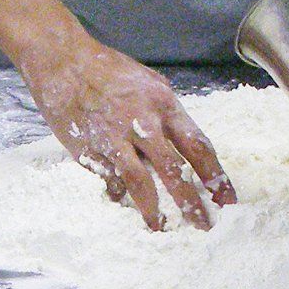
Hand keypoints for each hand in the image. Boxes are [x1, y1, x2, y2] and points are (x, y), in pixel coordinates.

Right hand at [19, 35, 235, 230]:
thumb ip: (165, 115)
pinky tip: (123, 202)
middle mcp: (142, 121)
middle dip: (192, 202)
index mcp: (163, 104)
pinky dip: (119, 193)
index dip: (215, 176)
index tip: (226, 199)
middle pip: (174, 169)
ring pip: (140, 181)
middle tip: (205, 225)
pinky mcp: (88, 150)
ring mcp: (114, 138)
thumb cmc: (106, 69)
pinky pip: (109, 179)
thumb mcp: (148, 83)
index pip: (198, 146)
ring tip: (161, 227)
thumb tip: (180, 147)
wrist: (62, 61)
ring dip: (153, 210)